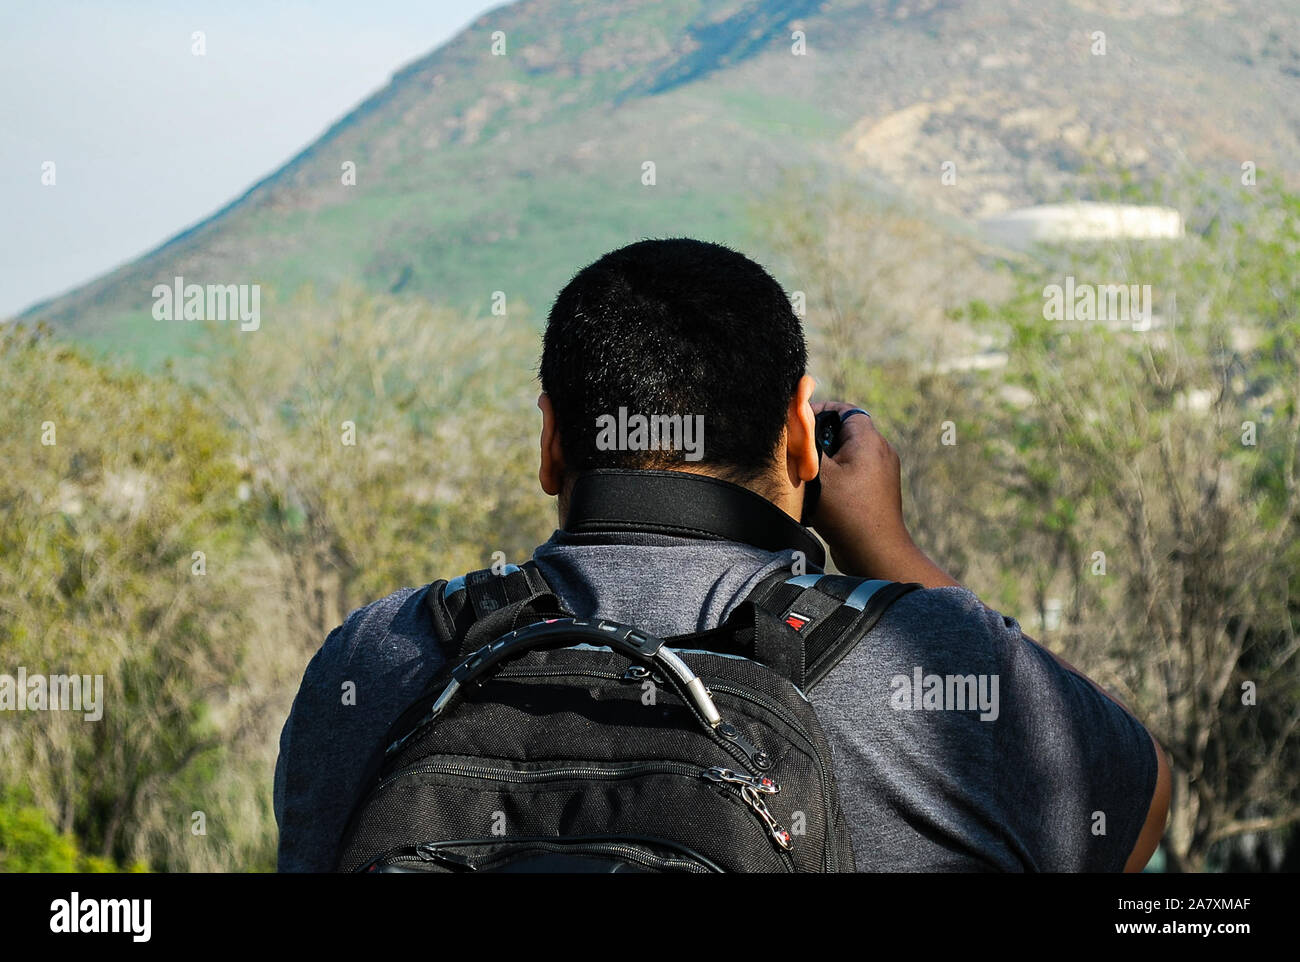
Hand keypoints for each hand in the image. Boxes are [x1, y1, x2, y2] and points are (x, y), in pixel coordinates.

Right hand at [809, 402, 959, 587]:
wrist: (875, 552)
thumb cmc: (847, 512)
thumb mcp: (819, 475)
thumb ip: (805, 445)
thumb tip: (793, 424)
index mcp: (869, 440)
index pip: (843, 410)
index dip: (819, 411)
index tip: (798, 425)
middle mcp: (880, 452)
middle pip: (844, 432)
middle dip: (819, 441)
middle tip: (799, 455)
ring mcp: (882, 472)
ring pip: (847, 455)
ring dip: (826, 463)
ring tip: (809, 478)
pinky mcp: (878, 491)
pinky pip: (854, 474)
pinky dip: (836, 479)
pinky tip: (821, 497)